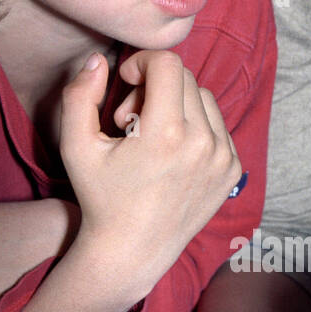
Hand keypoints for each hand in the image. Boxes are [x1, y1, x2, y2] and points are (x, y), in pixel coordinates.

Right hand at [59, 50, 241, 294]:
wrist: (133, 250)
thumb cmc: (102, 198)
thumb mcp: (77, 147)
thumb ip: (79, 96)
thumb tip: (98, 61)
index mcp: (166, 133)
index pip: (167, 64)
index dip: (142, 62)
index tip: (126, 82)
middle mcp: (203, 143)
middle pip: (184, 79)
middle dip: (153, 87)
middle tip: (129, 120)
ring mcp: (223, 158)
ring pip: (204, 99)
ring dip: (176, 105)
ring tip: (150, 137)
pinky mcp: (233, 170)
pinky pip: (218, 126)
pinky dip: (195, 127)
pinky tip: (171, 154)